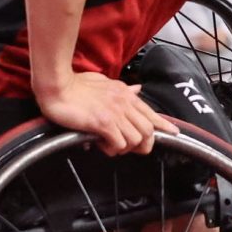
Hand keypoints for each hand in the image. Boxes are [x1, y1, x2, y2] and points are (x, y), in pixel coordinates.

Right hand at [38, 71, 171, 155]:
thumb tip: (136, 89)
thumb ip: (122, 89)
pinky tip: (101, 145)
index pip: (151, 112)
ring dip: (124, 148)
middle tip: (128, 148)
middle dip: (142, 144)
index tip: (174, 132)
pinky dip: (112, 149)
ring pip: (136, 140)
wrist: (57, 85)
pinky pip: (119, 143)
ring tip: (110, 145)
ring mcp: (115, 114)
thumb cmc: (76, 84)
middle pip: (148, 131)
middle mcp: (125, 104)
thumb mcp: (105, 82)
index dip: (164, 125)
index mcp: (126, 94)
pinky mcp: (103, 123)